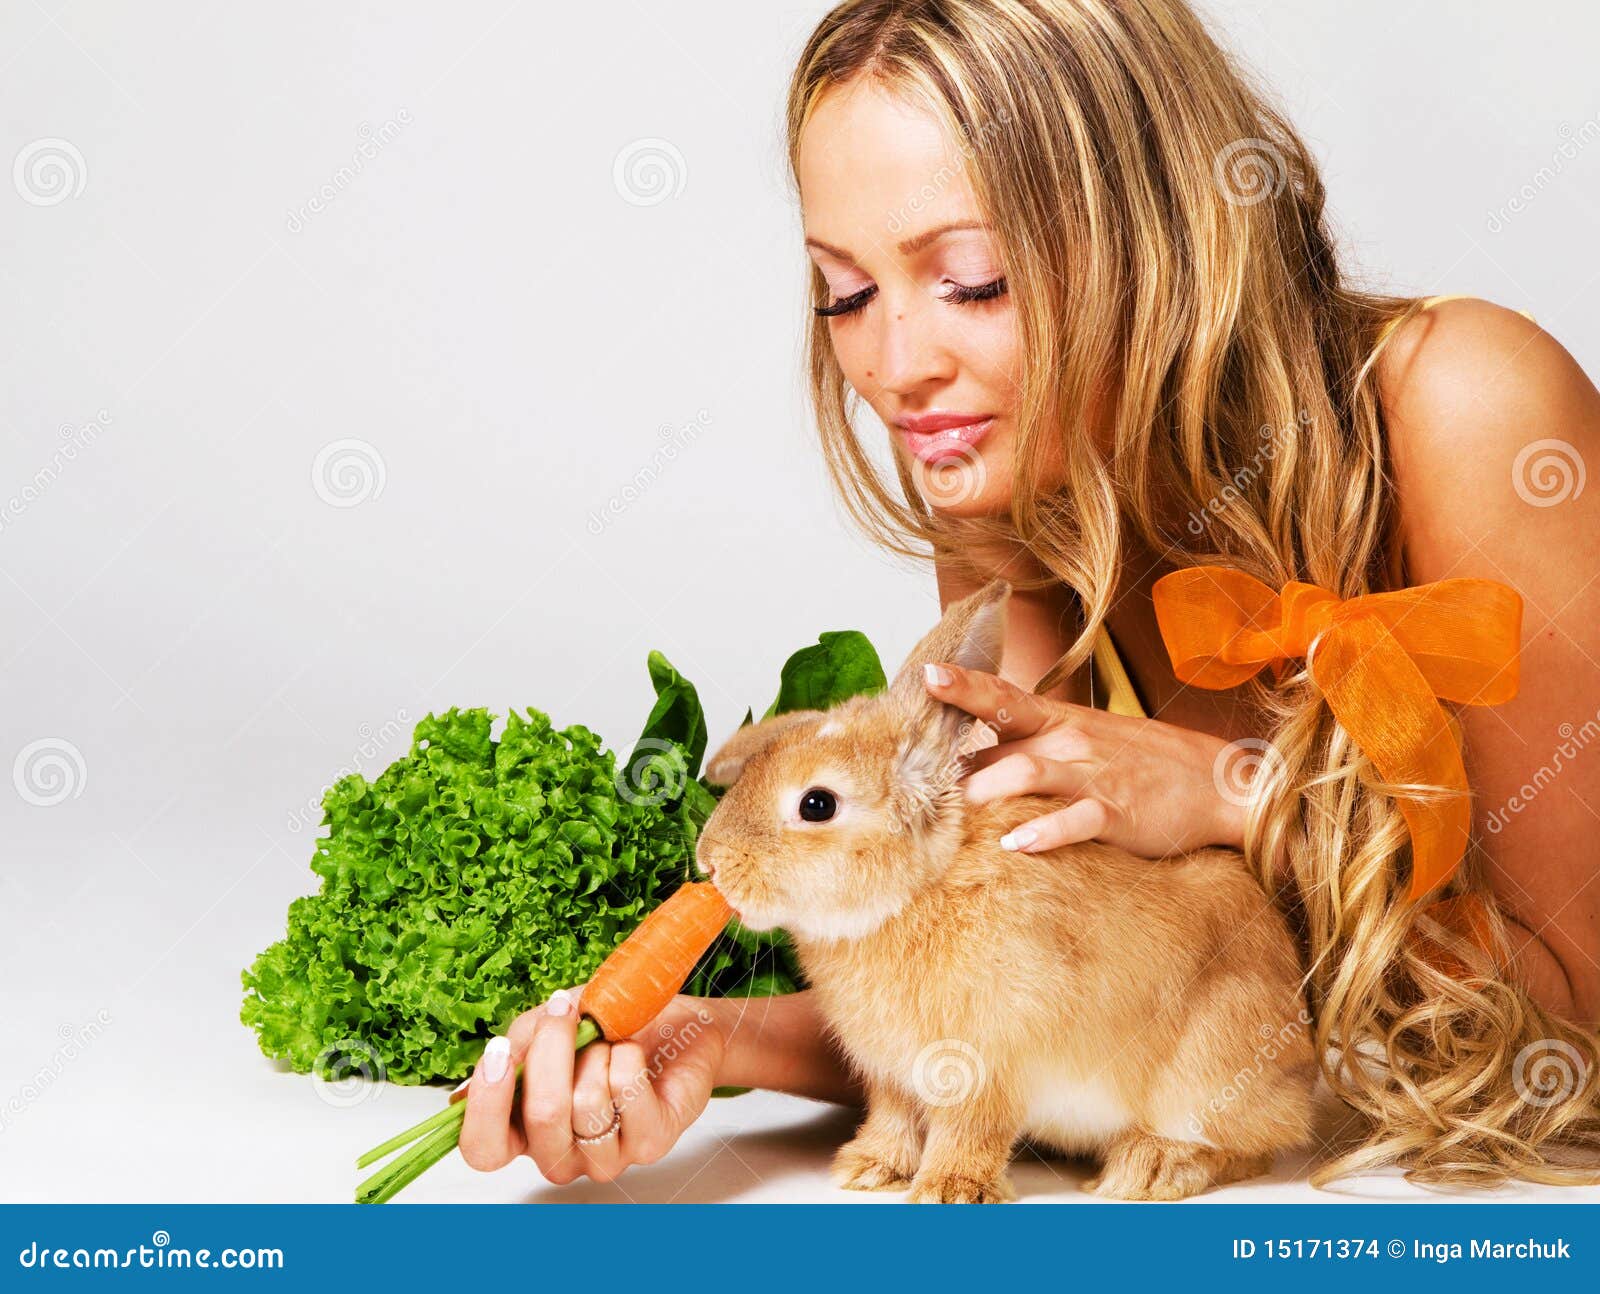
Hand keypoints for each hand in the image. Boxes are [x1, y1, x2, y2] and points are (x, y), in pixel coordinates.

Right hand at [456, 988, 727, 1185]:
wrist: (674, 1027)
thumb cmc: (607, 1029)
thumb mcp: (549, 1026)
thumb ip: (518, 1047)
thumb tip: (491, 1069)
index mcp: (524, 1131)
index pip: (482, 1149)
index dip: (485, 1106)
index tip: (498, 1052)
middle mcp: (560, 1153)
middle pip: (541, 1117)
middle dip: (552, 1052)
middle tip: (563, 1011)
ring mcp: (605, 1157)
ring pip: (586, 1102)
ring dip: (597, 1052)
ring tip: (609, 1042)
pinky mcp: (650, 1144)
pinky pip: (626, 1092)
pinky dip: (627, 1055)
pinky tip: (632, 1053)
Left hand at [922, 660, 1250, 858]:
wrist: (1215, 782)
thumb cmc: (1138, 763)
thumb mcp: (1082, 741)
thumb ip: (1027, 746)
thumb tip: (966, 760)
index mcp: (1058, 720)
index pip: (1001, 696)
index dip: (963, 685)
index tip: (927, 675)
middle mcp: (1069, 740)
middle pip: (999, 741)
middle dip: (954, 766)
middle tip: (915, 791)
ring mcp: (1093, 775)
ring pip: (1026, 773)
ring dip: (987, 794)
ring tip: (956, 817)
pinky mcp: (1116, 811)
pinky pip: (1074, 819)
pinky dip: (1042, 832)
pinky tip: (1015, 845)